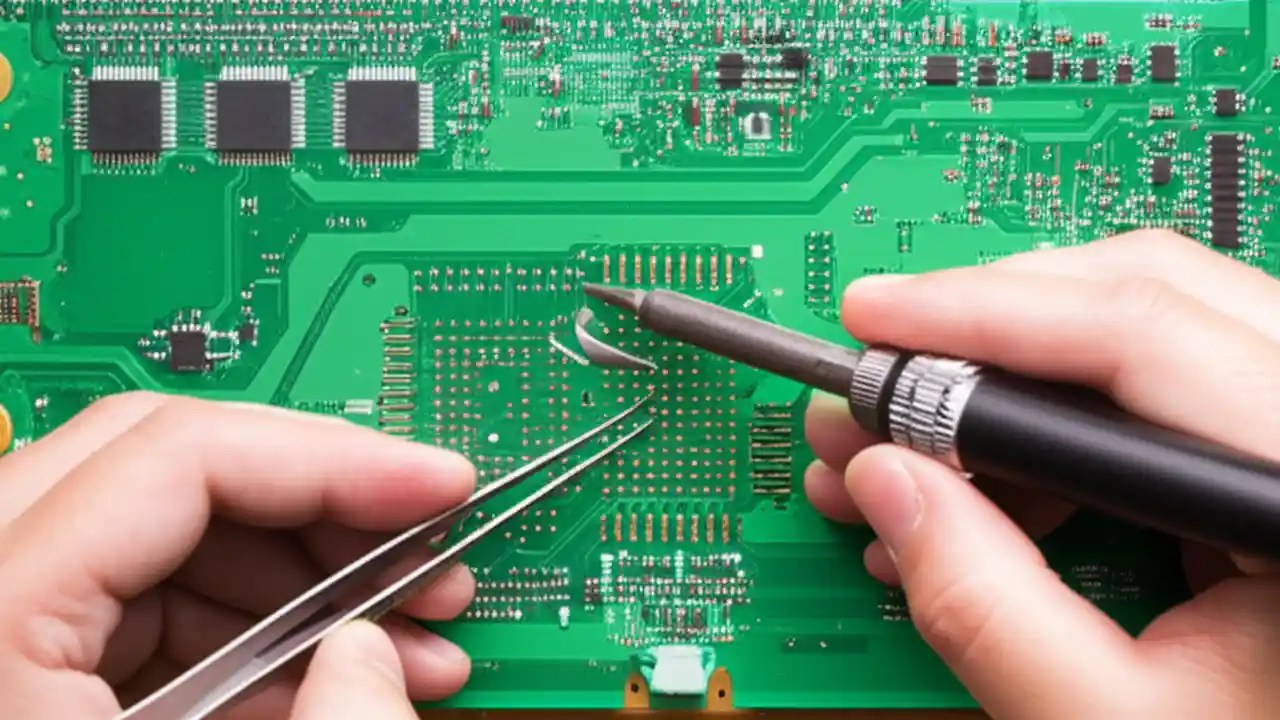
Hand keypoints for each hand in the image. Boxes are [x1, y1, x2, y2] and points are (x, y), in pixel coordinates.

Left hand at [0, 395, 476, 718]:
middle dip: (326, 512)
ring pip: (166, 540)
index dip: (333, 458)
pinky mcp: (25, 672)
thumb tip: (369, 654)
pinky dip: (253, 633)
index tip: (436, 486)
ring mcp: (6, 634)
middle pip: (172, 472)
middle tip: (426, 552)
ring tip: (406, 639)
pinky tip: (337, 673)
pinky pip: (148, 612)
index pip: (176, 457)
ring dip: (304, 582)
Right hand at [804, 231, 1279, 717]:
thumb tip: (886, 482)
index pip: (1139, 334)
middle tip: (881, 378)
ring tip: (904, 458)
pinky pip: (1159, 397)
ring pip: (1150, 331)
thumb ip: (985, 607)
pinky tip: (976, 495)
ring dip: (1007, 383)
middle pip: (1146, 298)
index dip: (982, 314)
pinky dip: (1052, 432)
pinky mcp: (1267, 469)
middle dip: (985, 330)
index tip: (878, 327)